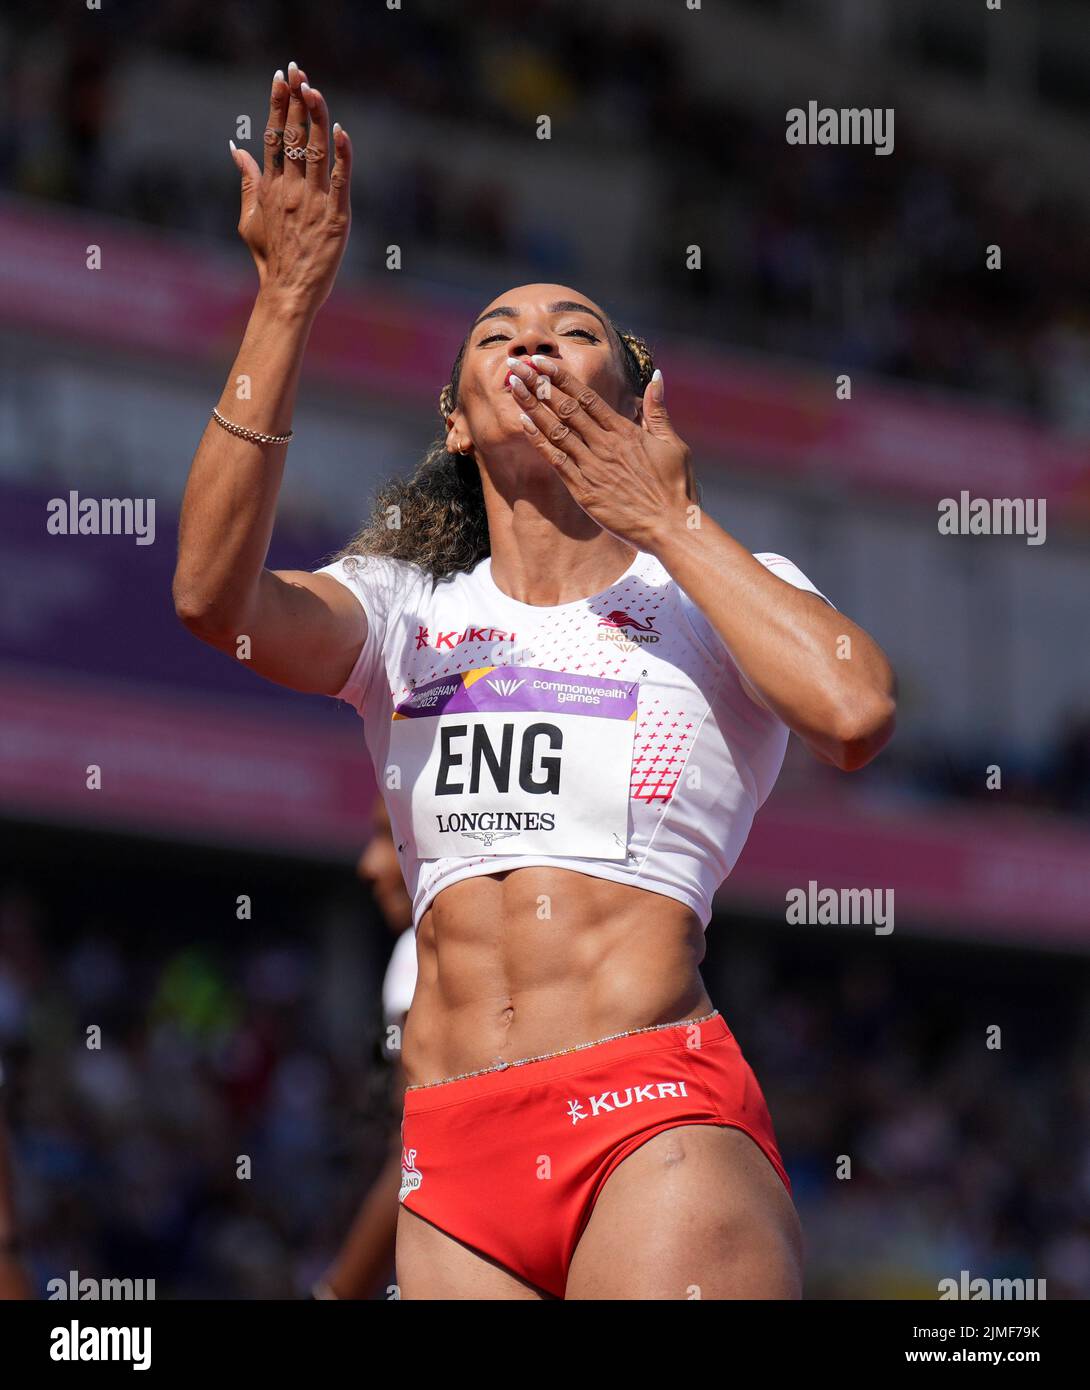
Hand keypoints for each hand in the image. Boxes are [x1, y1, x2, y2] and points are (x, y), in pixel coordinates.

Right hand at [229, 63, 352, 312]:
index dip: (278, 104)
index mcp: (270, 187)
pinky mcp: (336, 218)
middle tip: (297, 69)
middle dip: (296, 100)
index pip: (274, 136)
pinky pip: (341, 180)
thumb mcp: (250, 218)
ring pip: (316, 151)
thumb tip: (235, 148)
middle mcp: (290, 189)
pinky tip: (341, 132)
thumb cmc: (270, 258)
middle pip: (294, 136)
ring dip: (316, 117)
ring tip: (314, 88)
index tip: (281, 77)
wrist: (287, 292)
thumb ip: (246, 181)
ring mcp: (313, 202)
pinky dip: (342, 155)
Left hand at [508, 355, 693, 551]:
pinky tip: (524, 425)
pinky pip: (557, 461)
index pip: (586, 397)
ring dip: (533, 408)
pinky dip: (540, 442)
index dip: (560, 377)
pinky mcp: (584, 491)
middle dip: (538, 384)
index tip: (541, 361)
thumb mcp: (673, 444)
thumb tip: (657, 377)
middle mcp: (605, 445)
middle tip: (516, 366)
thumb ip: (658, 411)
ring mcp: (593, 468)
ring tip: (513, 388)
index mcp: (625, 431)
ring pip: (556, 431)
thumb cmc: (676, 488)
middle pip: (566, 408)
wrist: (671, 527)